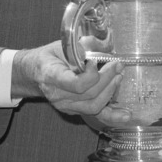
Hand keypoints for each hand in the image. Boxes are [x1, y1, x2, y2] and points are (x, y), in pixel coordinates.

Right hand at [12, 40, 128, 118]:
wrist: (36, 72)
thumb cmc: (50, 57)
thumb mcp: (61, 45)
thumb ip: (80, 46)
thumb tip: (100, 46)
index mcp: (51, 76)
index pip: (75, 84)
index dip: (91, 75)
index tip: (96, 62)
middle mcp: (57, 95)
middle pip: (89, 94)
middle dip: (108, 78)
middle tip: (117, 65)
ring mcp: (65, 106)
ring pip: (94, 106)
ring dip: (110, 91)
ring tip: (118, 77)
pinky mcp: (74, 111)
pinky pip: (95, 116)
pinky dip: (112, 116)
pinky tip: (126, 115)